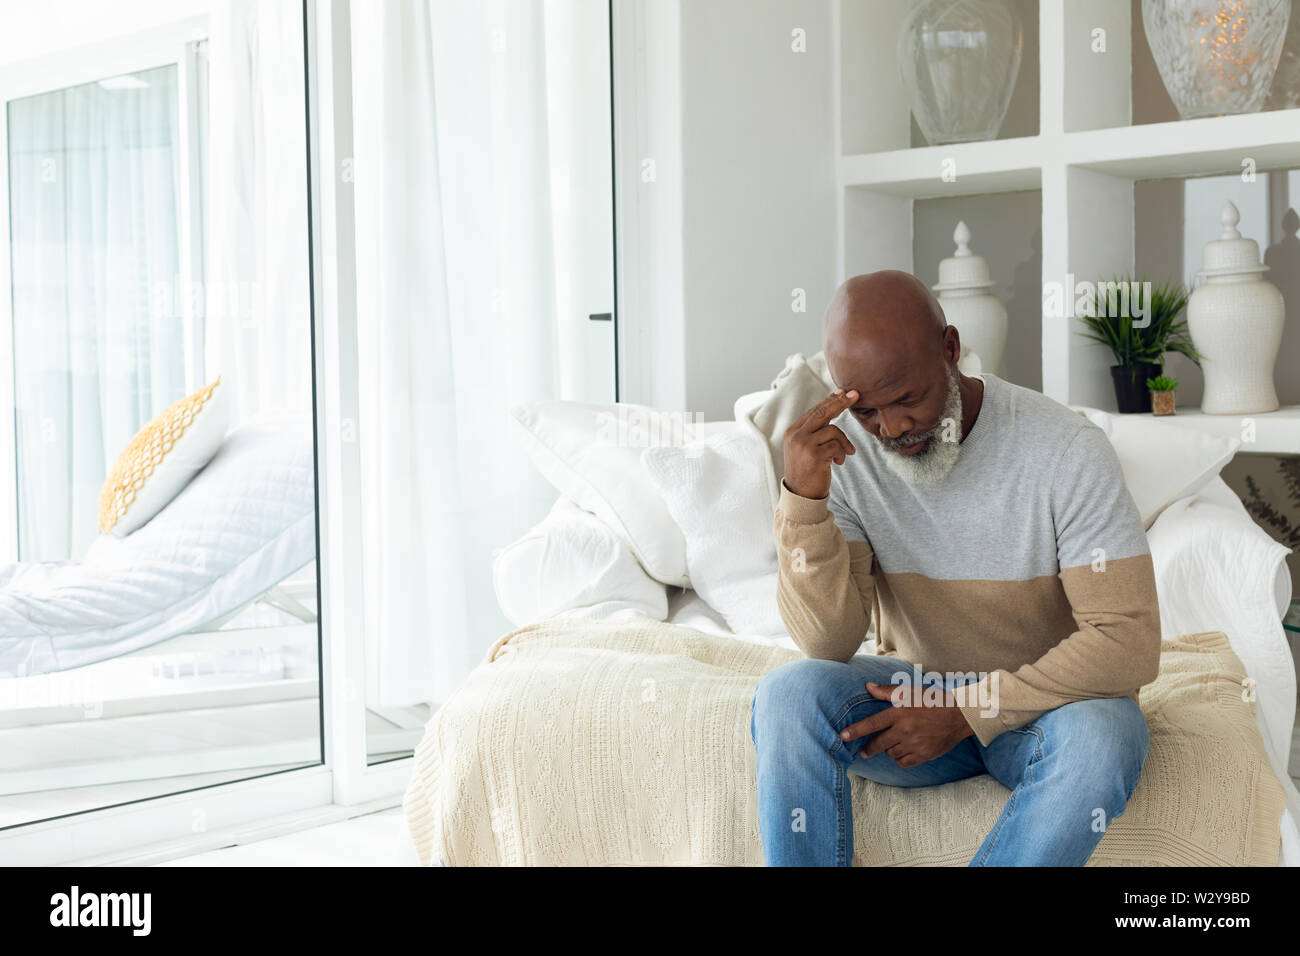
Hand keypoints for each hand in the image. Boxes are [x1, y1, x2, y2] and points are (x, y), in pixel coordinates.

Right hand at [782, 387, 857, 499]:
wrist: (800, 496)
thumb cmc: (807, 471)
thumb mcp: (805, 448)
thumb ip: (814, 431)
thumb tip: (833, 409)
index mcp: (793, 431)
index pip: (814, 411)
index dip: (830, 400)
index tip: (843, 392)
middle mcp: (796, 435)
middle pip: (822, 412)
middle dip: (841, 402)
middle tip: (856, 395)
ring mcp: (804, 445)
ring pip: (833, 430)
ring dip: (844, 442)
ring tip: (845, 454)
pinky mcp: (814, 455)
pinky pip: (837, 446)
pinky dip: (842, 453)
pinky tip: (839, 463)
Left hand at [839, 681, 973, 766]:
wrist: (959, 716)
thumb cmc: (933, 701)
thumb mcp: (910, 692)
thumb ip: (887, 692)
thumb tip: (868, 687)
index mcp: (900, 713)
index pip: (872, 723)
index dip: (856, 731)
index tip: (842, 737)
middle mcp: (905, 730)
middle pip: (878, 744)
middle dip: (868, 748)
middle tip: (863, 750)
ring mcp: (915, 744)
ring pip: (891, 753)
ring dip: (888, 750)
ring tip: (892, 743)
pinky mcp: (924, 755)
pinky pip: (904, 761)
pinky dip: (900, 758)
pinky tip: (902, 751)